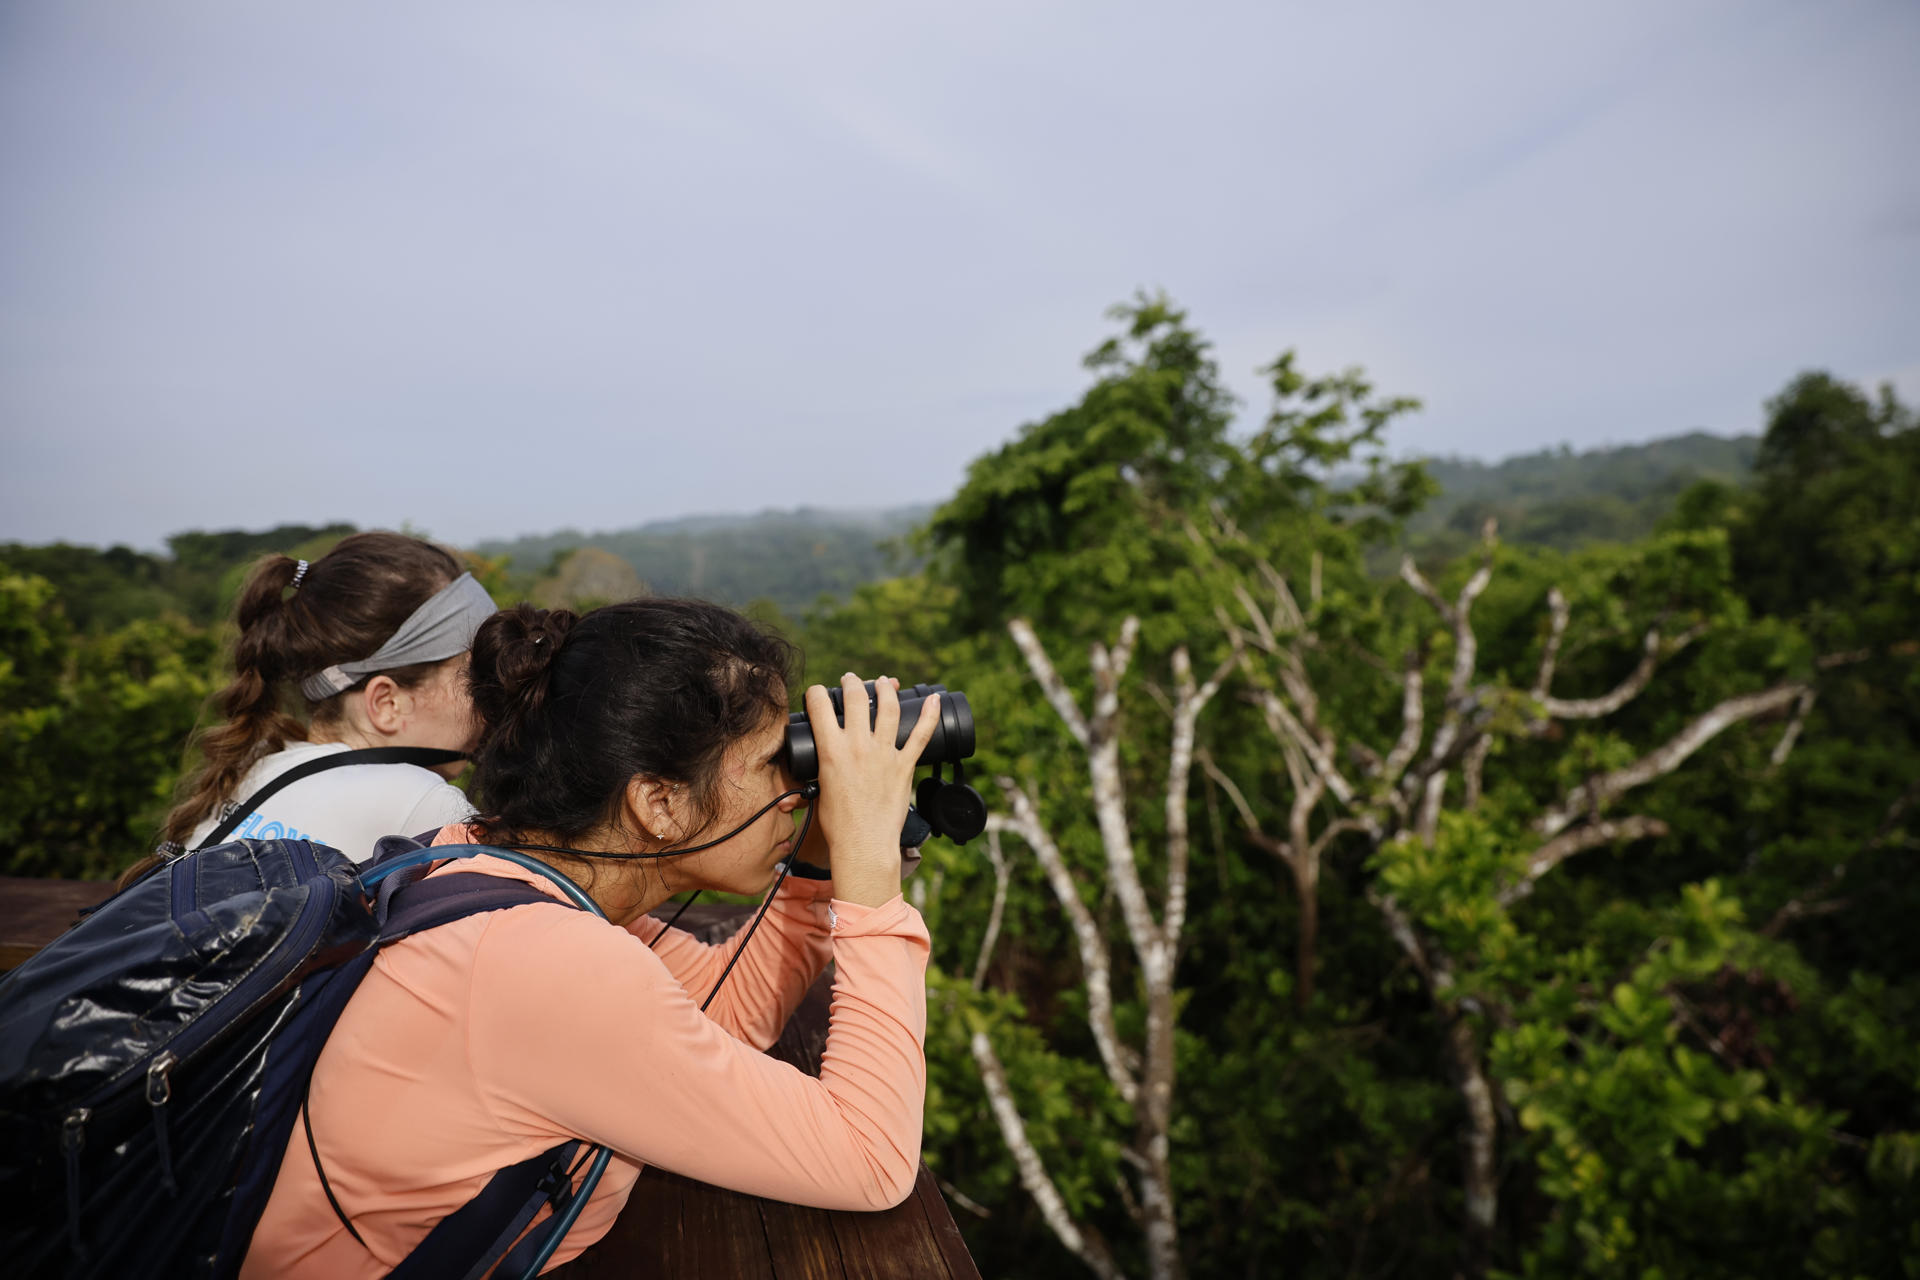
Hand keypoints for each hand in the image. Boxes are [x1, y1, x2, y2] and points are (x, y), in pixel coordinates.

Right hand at [805, 674, 939, 907]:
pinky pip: (921, 734)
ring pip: (888, 707)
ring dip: (886, 689)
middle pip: (856, 697)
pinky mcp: (904, 765)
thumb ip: (822, 767)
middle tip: (851, 680)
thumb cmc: (838, 824)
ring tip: (884, 682)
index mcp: (831, 750)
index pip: (819, 705)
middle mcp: (858, 746)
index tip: (819, 693)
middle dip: (852, 682)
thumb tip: (822, 759)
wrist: (863, 844)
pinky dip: (930, 715)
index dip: (817, 692)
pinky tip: (934, 700)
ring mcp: (884, 754)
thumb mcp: (820, 788)